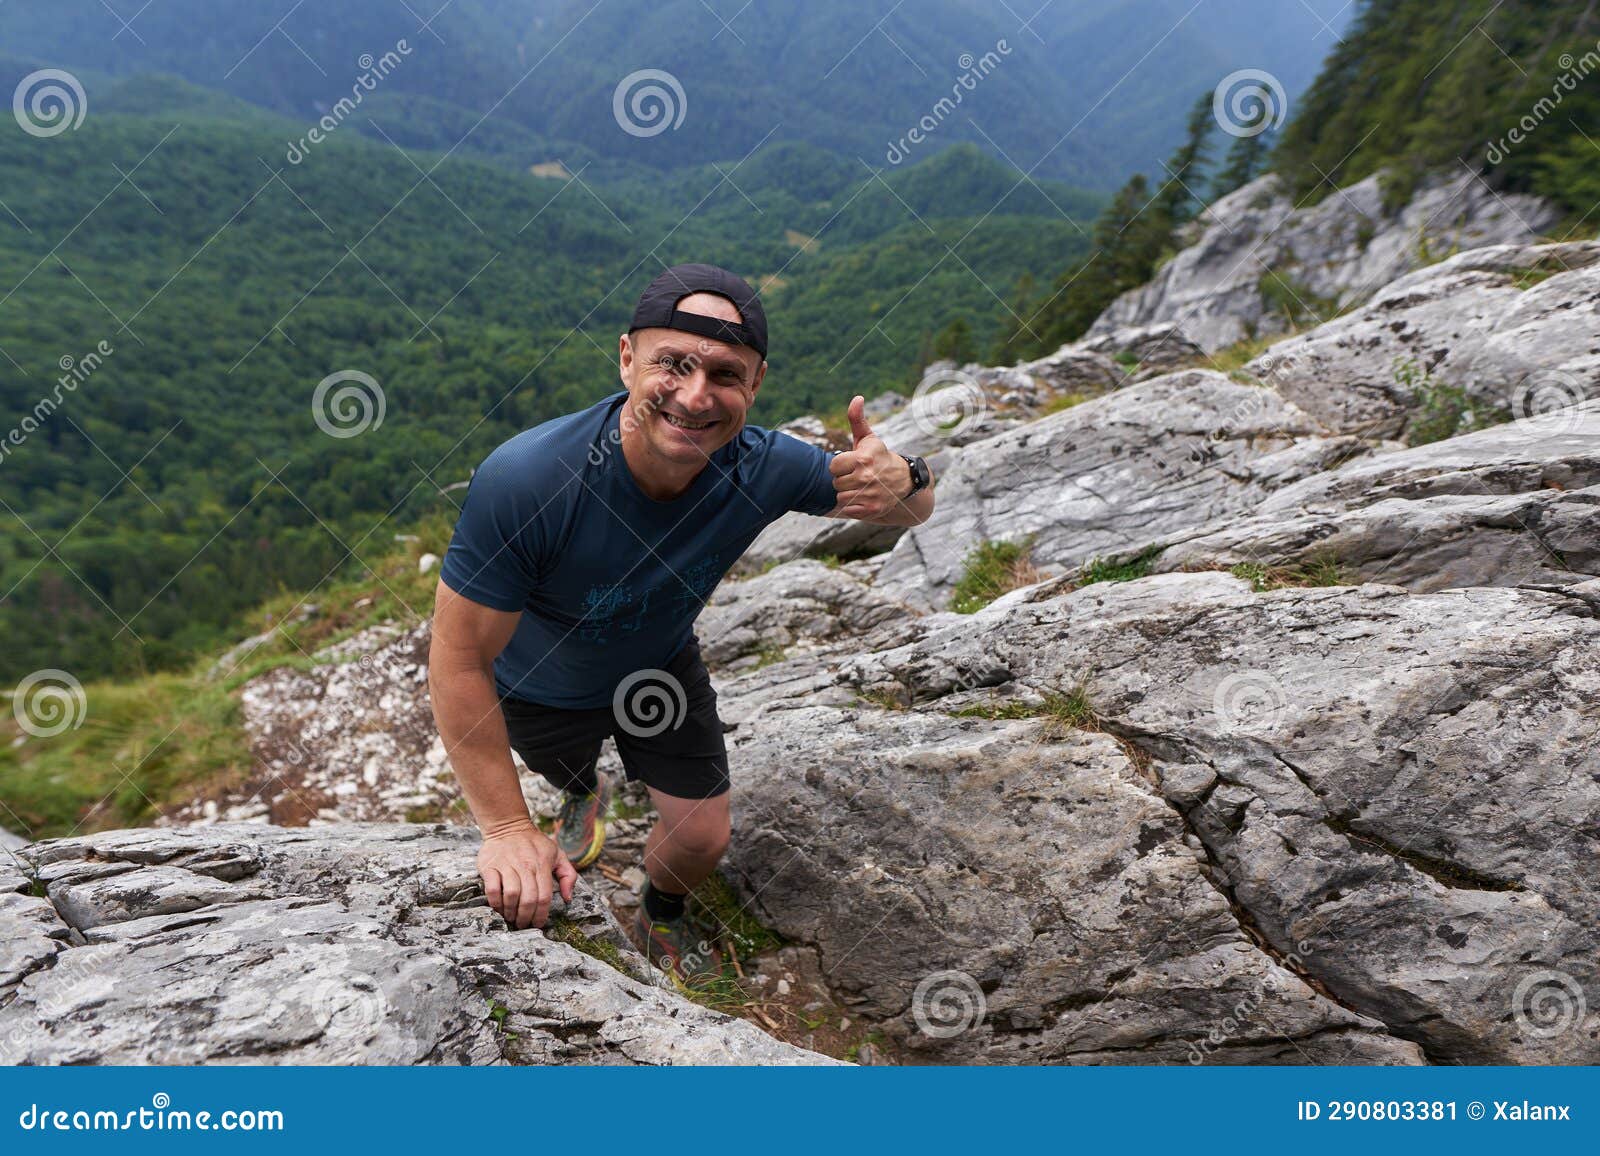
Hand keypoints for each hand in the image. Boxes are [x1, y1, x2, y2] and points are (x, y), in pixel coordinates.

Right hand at [477, 820, 576, 929]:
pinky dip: (495, 902)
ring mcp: (506, 865)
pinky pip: (492, 889)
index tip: (539, 923)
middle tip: (524, 924)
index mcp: (542, 864)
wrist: (508, 826)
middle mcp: (525, 865)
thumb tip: (568, 898)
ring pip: (511, 895)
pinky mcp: (490, 866)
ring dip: (511, 911)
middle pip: (528, 899)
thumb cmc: (534, 844)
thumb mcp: (557, 854)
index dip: (542, 914)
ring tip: (512, 917)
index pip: (544, 896)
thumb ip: (568, 875)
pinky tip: (499, 907)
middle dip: (526, 917)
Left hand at [829, 394, 913, 518]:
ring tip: (860, 487)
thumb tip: (857, 398)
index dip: (840, 465)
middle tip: (858, 476)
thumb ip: (857, 419)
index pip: (833, 466)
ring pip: (841, 497)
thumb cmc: (879, 457)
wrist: (903, 481)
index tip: (851, 464)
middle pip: (836, 483)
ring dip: (848, 493)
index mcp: (863, 458)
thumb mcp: (868, 438)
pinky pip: (848, 509)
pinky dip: (853, 506)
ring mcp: (870, 494)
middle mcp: (867, 477)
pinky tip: (863, 497)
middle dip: (844, 480)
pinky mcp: (872, 509)